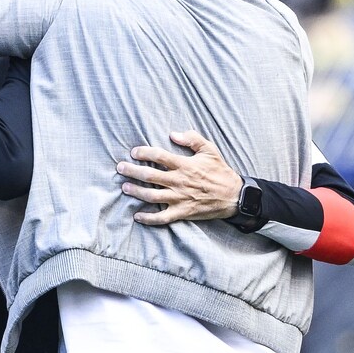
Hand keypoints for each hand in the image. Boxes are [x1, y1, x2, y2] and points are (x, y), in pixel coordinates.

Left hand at [121, 131, 244, 225]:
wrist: (234, 196)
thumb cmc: (220, 171)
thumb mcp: (210, 150)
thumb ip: (192, 139)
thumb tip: (173, 134)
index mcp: (185, 165)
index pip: (159, 156)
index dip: (144, 152)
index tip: (134, 152)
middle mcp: (179, 181)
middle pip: (150, 175)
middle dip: (132, 171)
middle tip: (120, 168)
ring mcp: (179, 198)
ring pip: (151, 195)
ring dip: (136, 192)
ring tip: (125, 188)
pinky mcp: (182, 212)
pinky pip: (161, 218)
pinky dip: (148, 218)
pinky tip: (137, 216)